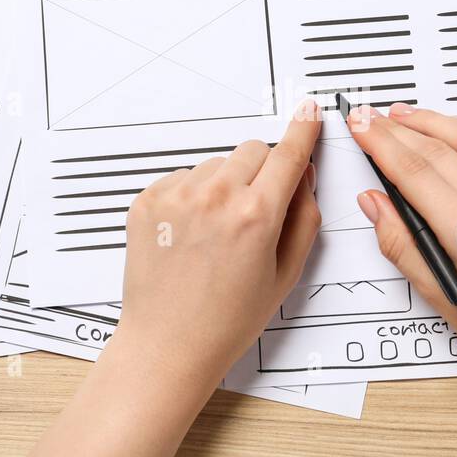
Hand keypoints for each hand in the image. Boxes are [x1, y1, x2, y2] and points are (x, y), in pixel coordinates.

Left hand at [114, 100, 322, 392]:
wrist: (167, 344)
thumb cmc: (225, 321)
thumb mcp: (285, 274)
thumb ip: (303, 218)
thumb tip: (304, 178)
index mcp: (255, 215)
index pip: (288, 153)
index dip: (303, 130)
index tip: (308, 113)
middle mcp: (215, 198)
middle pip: (253, 150)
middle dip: (263, 172)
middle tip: (256, 212)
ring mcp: (176, 196)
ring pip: (217, 163)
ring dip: (225, 184)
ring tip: (218, 232)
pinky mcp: (148, 200)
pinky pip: (183, 177)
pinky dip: (193, 195)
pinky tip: (192, 234)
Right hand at [348, 103, 456, 390]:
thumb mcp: (437, 296)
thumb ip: (400, 243)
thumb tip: (375, 205)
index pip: (411, 169)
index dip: (379, 141)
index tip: (360, 125)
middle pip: (437, 147)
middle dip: (396, 127)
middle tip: (372, 117)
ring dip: (435, 119)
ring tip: (407, 114)